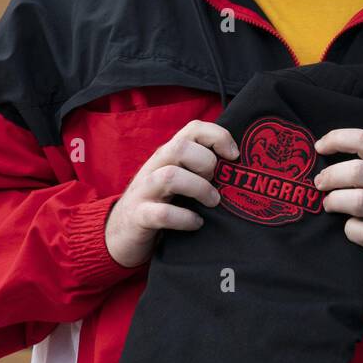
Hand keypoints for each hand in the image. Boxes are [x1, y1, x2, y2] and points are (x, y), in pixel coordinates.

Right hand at [105, 120, 239, 267]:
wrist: (121, 233)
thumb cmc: (162, 202)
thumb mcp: (181, 179)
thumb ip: (201, 168)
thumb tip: (241, 166)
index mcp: (169, 155)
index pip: (193, 128)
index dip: (218, 136)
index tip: (234, 156)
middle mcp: (155, 167)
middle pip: (180, 148)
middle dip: (206, 162)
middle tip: (217, 181)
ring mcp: (144, 191)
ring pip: (170, 176)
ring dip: (200, 189)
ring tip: (213, 202)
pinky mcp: (139, 217)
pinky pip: (162, 214)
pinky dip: (185, 219)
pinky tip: (197, 223)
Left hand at [313, 128, 362, 266]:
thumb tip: (333, 151)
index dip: (337, 139)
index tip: (320, 146)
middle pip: (357, 172)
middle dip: (330, 176)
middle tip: (320, 183)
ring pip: (356, 202)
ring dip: (334, 202)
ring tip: (330, 203)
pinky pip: (362, 233)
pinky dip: (349, 229)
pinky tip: (351, 227)